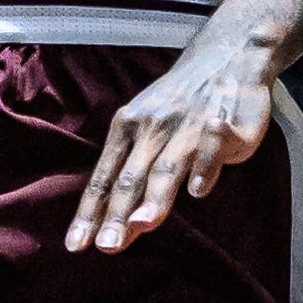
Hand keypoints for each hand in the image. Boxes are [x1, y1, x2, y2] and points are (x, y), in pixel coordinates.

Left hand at [67, 27, 276, 254]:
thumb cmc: (178, 103)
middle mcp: (153, 127)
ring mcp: (187, 123)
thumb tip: (116, 223)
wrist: (226, 56)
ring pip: (168, 165)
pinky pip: (211, 144)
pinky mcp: (223, 121)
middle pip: (132, 177)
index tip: (76, 246)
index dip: (90, 212)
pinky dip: (204, 166)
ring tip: (143, 224)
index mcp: (128, 128)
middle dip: (118, 214)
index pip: (104, 177)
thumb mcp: (146, 126)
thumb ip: (133, 172)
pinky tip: (198, 192)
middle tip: (108, 246)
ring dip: (156, 196)